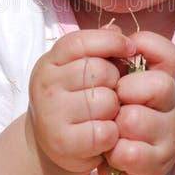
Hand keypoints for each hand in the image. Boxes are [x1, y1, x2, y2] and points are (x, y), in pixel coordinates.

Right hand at [27, 29, 136, 174]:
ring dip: (114, 110)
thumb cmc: (76, 99)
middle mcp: (45, 85)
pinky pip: (104, 132)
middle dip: (114, 81)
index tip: (129, 49)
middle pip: (99, 70)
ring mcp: (51, 114)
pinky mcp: (62, 142)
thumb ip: (99, 48)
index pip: (81, 42)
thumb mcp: (80, 69)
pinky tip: (103, 135)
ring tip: (105, 115)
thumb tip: (116, 31)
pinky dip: (111, 135)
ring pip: (105, 102)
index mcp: (50, 62)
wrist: (55, 142)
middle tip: (109, 92)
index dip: (111, 42)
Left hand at [103, 31, 174, 174]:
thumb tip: (111, 31)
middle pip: (159, 84)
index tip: (124, 57)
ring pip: (136, 119)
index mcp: (161, 79)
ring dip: (114, 126)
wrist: (120, 168)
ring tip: (110, 132)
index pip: (168, 53)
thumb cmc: (115, 118)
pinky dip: (114, 154)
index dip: (145, 48)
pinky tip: (112, 154)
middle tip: (113, 103)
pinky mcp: (157, 164)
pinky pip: (130, 152)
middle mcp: (171, 105)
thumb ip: (112, 57)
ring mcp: (168, 135)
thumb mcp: (114, 85)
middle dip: (125, 92)